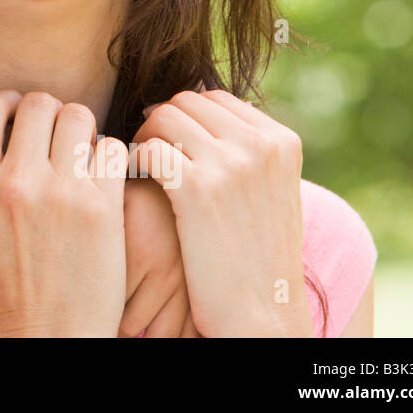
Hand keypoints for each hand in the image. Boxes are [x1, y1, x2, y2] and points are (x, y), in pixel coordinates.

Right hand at [0, 91, 128, 336]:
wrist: (50, 339)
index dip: (4, 103)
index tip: (13, 119)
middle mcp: (17, 184)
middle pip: (38, 102)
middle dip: (44, 112)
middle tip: (47, 135)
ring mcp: (63, 194)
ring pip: (77, 116)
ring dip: (78, 129)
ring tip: (74, 151)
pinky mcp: (103, 208)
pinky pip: (111, 148)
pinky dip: (109, 155)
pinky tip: (98, 176)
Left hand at [130, 89, 310, 336]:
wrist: (262, 315)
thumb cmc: (255, 258)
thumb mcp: (268, 192)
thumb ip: (243, 151)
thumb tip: (192, 110)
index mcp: (281, 141)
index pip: (213, 98)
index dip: (182, 117)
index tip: (168, 142)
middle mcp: (261, 145)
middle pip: (185, 102)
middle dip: (159, 124)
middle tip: (147, 154)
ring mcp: (232, 164)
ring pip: (162, 118)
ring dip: (142, 139)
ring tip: (140, 169)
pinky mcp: (199, 189)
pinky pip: (148, 149)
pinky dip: (132, 161)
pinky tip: (131, 183)